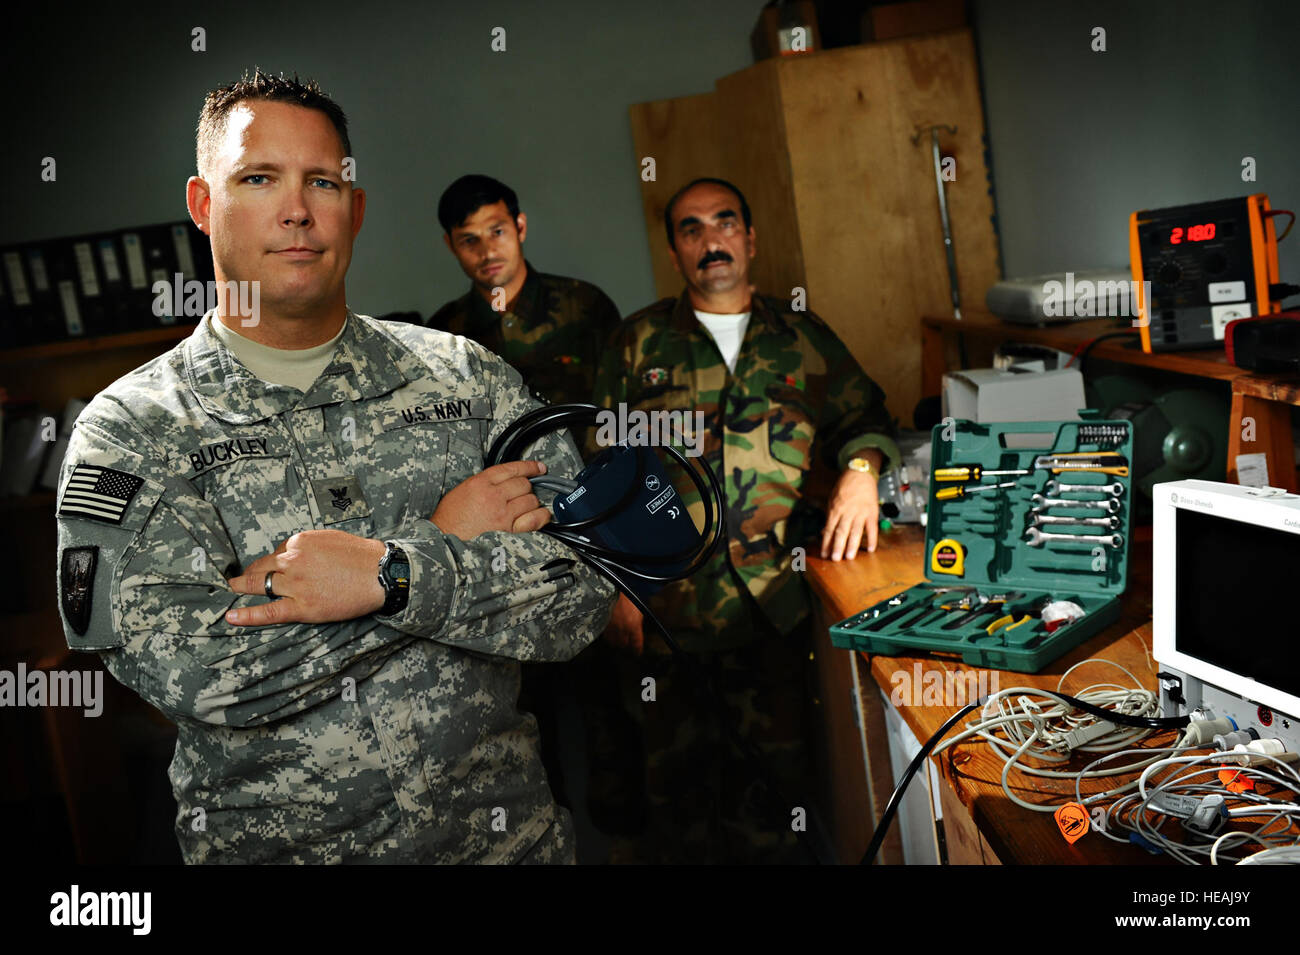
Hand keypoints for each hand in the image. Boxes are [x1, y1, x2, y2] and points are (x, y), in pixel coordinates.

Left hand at [225, 530, 386, 625]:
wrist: (381, 574)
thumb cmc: (362, 556)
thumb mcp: (332, 539)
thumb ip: (310, 545)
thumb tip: (298, 552)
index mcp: (300, 542)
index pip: (278, 551)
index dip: (276, 561)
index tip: (274, 567)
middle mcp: (293, 560)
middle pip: (263, 567)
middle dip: (250, 573)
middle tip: (240, 580)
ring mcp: (296, 584)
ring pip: (261, 585)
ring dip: (244, 588)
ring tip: (233, 591)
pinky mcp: (302, 606)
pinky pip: (269, 612)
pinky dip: (248, 615)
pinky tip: (231, 616)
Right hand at [431, 460, 551, 539]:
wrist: (443, 541)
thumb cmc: (449, 520)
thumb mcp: (462, 491)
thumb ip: (484, 483)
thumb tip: (505, 482)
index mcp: (480, 483)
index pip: (512, 469)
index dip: (529, 467)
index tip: (538, 468)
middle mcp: (493, 496)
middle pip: (524, 484)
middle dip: (526, 489)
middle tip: (522, 495)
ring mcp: (502, 513)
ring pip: (531, 500)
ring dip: (531, 503)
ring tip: (525, 508)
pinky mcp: (508, 531)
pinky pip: (533, 519)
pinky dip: (540, 516)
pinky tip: (541, 515)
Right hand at [602, 592, 643, 654]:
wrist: (612, 587)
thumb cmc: (627, 594)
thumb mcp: (639, 606)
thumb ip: (638, 620)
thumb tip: (637, 628)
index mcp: (634, 626)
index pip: (636, 643)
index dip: (637, 649)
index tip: (637, 652)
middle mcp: (622, 629)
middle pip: (624, 644)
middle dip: (626, 644)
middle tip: (627, 643)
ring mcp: (611, 627)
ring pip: (613, 641)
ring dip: (616, 641)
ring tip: (618, 640)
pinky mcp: (602, 624)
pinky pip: (605, 635)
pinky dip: (608, 636)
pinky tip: (609, 634)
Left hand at [820, 467, 879, 560]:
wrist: (860, 473)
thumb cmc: (844, 487)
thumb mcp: (832, 500)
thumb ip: (830, 517)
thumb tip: (824, 532)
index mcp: (835, 509)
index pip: (829, 529)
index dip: (826, 543)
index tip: (824, 554)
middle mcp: (847, 512)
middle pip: (841, 532)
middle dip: (837, 547)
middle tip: (835, 559)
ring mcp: (860, 512)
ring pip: (855, 531)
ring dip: (852, 545)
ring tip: (849, 557)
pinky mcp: (872, 512)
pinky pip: (872, 528)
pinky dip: (872, 539)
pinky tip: (870, 549)